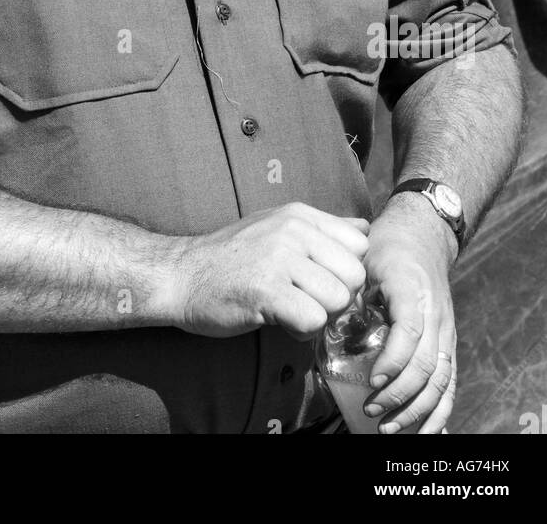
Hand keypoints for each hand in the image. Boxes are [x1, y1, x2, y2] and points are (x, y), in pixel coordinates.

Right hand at [169, 203, 368, 339]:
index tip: (322, 281)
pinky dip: (302, 332)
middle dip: (338, 298)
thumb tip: (365, 227)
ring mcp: (278, 258)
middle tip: (307, 301)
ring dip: (319, 316)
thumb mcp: (277, 226)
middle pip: (354, 275)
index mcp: (299, 214)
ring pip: (338, 300)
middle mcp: (292, 230)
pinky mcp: (266, 290)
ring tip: (291, 311)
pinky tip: (281, 322)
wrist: (181, 276)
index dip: (346, 271)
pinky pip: (313, 320)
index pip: (359, 244)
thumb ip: (322, 228)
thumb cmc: (232, 257)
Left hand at [362, 194, 456, 433]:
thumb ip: (352, 290)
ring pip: (442, 381)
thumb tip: (330, 323)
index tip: (371, 380)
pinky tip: (425, 434)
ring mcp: (446, 331)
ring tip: (389, 429)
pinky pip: (449, 383)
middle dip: (400, 395)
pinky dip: (439, 412)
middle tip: (372, 411)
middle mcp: (436, 315)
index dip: (393, 361)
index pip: (410, 332)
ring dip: (417, 411)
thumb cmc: (389, 247)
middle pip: (428, 365)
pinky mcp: (448, 343)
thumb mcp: (365, 258)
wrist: (423, 235)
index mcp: (414, 291)